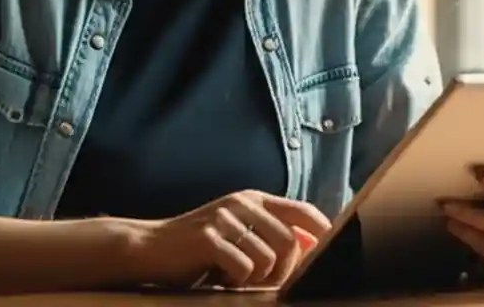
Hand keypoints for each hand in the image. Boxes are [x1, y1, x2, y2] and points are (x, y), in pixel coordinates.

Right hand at [129, 190, 329, 287]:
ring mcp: (224, 218)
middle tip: (265, 284)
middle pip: (290, 241)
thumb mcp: (237, 234)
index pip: (301, 210)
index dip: (322, 230)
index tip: (334, 249)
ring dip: (256, 279)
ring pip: (268, 259)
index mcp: (252, 199)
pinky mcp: (208, 238)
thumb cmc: (198, 248)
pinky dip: (236, 281)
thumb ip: (270, 235)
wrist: (149, 248)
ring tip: (235, 279)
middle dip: (285, 272)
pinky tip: (220, 279)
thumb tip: (311, 246)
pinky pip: (243, 267)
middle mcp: (241, 203)